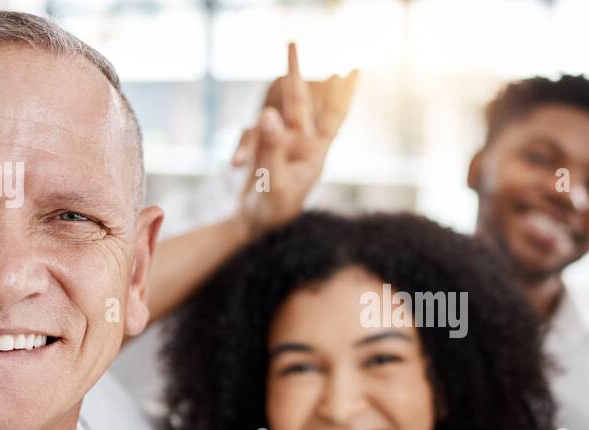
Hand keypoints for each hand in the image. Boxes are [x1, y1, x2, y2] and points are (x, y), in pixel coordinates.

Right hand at [232, 43, 358, 237]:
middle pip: (300, 101)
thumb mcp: (273, 182)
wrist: (253, 228)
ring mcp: (279, 144)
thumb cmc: (272, 212)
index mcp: (315, 153)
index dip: (343, 92)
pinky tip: (236, 165)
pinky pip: (250, 134)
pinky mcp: (261, 148)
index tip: (352, 67)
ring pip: (275, 112)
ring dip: (271, 94)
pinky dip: (242, 145)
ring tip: (276, 65)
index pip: (332, 116)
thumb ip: (271, 148)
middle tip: (292, 41)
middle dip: (296, 72)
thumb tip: (269, 113)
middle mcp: (300, 144)